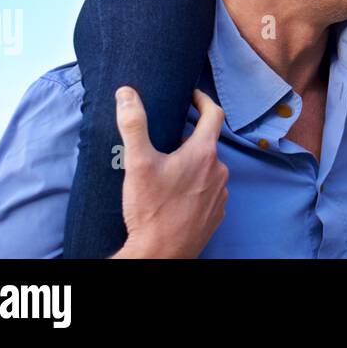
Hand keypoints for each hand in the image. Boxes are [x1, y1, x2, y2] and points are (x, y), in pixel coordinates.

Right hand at [112, 86, 228, 258]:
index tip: (192, 96)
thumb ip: (133, 125)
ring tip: (167, 171)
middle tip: (166, 141)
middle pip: (207, 143)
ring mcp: (220, 194)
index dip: (203, 100)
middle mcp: (219, 171)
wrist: (160, 254)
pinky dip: (195, 187)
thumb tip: (126, 93)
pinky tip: (176, 194)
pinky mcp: (216, 213)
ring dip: (192, 165)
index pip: (214, 114)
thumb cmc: (150, 209)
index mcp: (203, 153)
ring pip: (208, 169)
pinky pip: (209, 191)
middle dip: (188, 139)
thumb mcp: (138, 163)